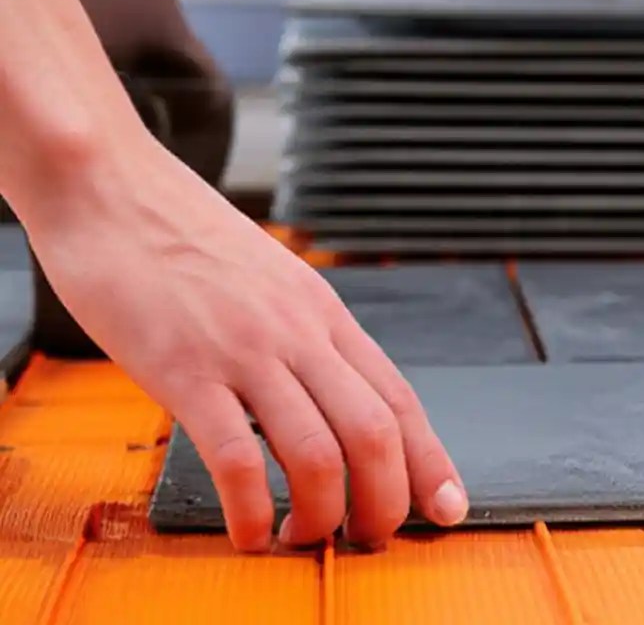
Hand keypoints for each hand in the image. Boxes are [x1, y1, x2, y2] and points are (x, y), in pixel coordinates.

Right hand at [22, 137, 468, 550]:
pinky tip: (250, 532)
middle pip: (375, 432)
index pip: (399, 398)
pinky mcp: (184, 369)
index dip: (430, 460)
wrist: (112, 188)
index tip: (447, 506)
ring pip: (319, 450)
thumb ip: (304, 338)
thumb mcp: (272, 283)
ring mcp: (244, 351)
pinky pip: (236, 456)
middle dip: (386, 501)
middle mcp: (299, 333)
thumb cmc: (185, 241)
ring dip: (325, 513)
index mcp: (324, 314)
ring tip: (308, 539)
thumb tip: (332, 398)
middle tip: (370, 538)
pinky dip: (251, 508)